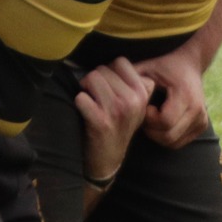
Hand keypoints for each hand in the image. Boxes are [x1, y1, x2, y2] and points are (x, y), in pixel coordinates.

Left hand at [76, 58, 153, 182]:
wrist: (108, 159)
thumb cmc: (119, 126)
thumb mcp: (136, 105)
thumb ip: (134, 83)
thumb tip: (118, 62)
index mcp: (142, 93)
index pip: (120, 62)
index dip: (109, 71)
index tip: (108, 85)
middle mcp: (133, 101)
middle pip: (103, 69)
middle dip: (95, 80)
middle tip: (97, 97)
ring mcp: (117, 111)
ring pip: (91, 78)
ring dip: (86, 88)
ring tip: (90, 102)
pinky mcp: (100, 122)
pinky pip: (81, 97)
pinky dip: (79, 102)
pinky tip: (85, 111)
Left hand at [135, 45, 208, 149]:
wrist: (190, 64)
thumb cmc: (165, 65)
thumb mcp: (148, 67)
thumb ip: (131, 77)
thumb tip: (108, 84)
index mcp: (186, 95)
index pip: (164, 121)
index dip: (149, 119)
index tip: (143, 108)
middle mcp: (198, 111)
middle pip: (168, 136)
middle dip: (151, 130)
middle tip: (142, 117)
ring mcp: (202, 120)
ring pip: (173, 142)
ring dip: (157, 135)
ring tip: (150, 119)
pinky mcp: (202, 127)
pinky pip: (178, 142)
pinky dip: (165, 137)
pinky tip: (158, 124)